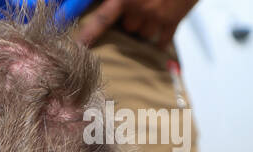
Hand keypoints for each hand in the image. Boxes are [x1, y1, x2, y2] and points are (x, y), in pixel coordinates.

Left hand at [76, 0, 198, 48]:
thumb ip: (115, 0)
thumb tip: (111, 5)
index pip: (102, 19)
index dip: (89, 34)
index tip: (78, 46)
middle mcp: (140, 10)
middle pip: (126, 28)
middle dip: (128, 21)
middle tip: (133, 9)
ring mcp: (158, 18)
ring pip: (142, 34)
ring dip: (142, 27)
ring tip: (149, 12)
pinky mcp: (174, 21)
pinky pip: (163, 41)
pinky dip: (159, 41)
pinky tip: (158, 37)